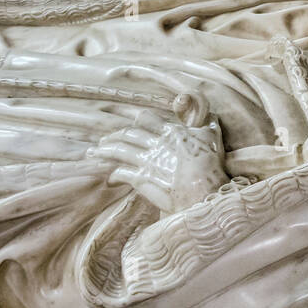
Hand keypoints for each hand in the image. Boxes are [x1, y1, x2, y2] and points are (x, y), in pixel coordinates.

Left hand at [92, 110, 227, 211]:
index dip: (137, 121)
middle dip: (114, 136)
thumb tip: (207, 114)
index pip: (147, 119)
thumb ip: (207, 121)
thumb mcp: (212, 136)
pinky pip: (121, 173)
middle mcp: (155, 143)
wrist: (205, 193)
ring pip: (119, 151)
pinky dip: (114, 174)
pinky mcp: (141, 180)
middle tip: (104, 140)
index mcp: (171, 131)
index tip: (131, 125)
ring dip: (105, 151)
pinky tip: (110, 177)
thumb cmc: (211, 166)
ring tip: (95, 153)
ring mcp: (146, 161)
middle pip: (128, 134)